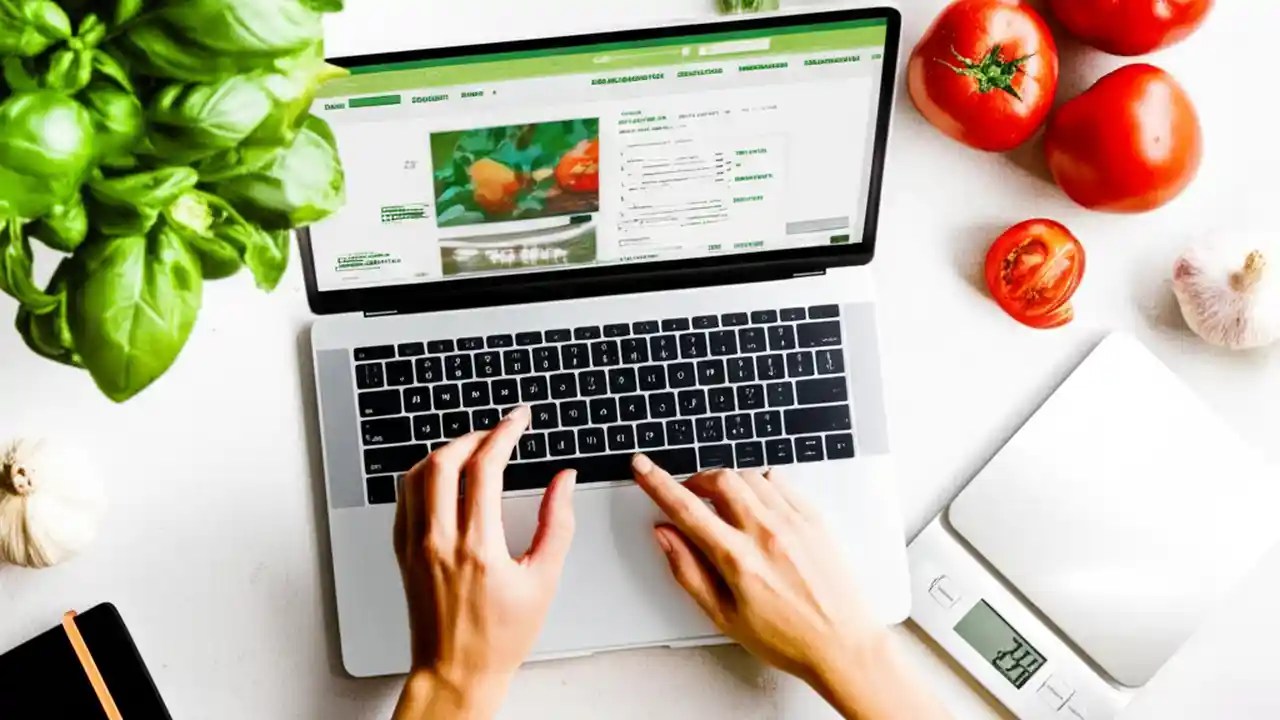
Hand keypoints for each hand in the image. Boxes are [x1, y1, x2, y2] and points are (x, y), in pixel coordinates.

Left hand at [392, 406, 576, 719]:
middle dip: (475, 435)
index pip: (485, 467)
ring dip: (445, 452)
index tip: (518, 419)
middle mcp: (440, 541)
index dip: (504, 433)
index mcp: (478, 547)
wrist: (456, 672)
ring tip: (473, 449)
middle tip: (498, 432)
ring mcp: (415, 545)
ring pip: (417, 474)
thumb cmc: (501, 637)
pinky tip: (444, 477)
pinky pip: (405, 497)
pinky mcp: (402, 552)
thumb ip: (558, 524)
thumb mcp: (543, 580)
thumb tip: (563, 481)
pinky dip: (424, 475)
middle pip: (445, 461)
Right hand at [631, 455, 947, 719]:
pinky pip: (779, 481)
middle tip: (690, 495)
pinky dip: (759, 484)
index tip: (642, 468)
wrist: (843, 643)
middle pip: (718, 480)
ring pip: (748, 476)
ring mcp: (793, 521)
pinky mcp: (814, 518)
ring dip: (727, 482)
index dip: (657, 483)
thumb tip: (664, 535)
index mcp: (737, 559)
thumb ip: (688, 571)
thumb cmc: (788, 638)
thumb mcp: (724, 616)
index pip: (686, 508)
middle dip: (695, 481)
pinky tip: (757, 504)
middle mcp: (765, 532)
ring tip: (723, 505)